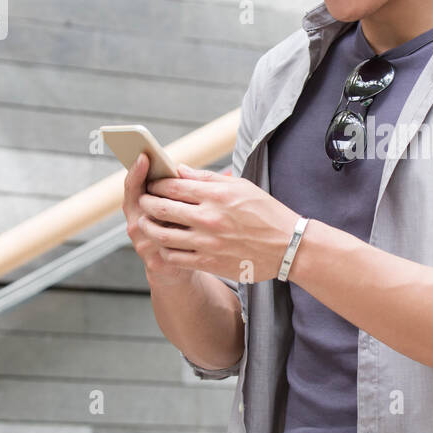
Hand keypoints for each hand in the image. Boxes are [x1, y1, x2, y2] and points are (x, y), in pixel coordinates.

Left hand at [131, 157, 301, 283]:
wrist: (288, 246)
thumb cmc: (266, 213)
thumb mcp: (241, 186)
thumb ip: (207, 179)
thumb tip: (179, 170)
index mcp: (217, 195)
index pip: (173, 186)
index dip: (156, 183)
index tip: (152, 183)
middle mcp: (210, 218)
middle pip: (162, 208)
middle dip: (147, 202)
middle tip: (143, 201)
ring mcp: (208, 242)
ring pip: (163, 235)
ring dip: (149, 227)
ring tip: (147, 222)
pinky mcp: (209, 262)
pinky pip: (175, 257)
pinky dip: (164, 248)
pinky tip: (165, 243)